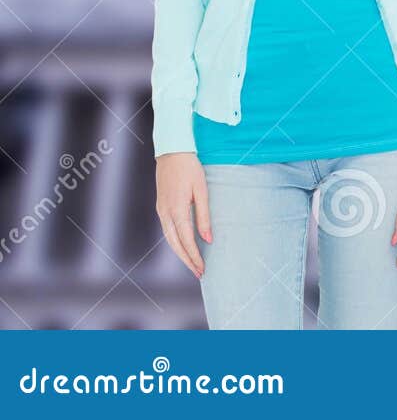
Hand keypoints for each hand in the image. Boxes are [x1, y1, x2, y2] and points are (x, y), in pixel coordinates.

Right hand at [155, 152, 210, 277]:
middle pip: (175, 244)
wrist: (172, 152)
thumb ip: (203, 215)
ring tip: (193, 263)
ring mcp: (161, 211)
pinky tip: (184, 246)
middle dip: (187, 260)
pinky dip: (176, 242)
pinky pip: (168, 230)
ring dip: (181, 253)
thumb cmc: (190, 168)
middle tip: (199, 272)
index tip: (202, 268)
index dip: (194, 256)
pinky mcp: (161, 207)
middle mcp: (165, 213)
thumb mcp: (201, 190)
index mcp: (177, 209)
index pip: (186, 240)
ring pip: (169, 239)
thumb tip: (207, 239)